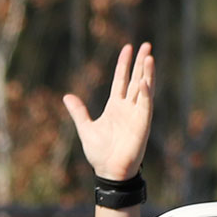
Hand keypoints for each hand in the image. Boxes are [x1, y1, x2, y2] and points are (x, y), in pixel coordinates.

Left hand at [64, 41, 153, 181]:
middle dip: (140, 62)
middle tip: (146, 45)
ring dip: (148, 73)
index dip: (124, 64)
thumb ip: (78, 112)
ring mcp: (137, 114)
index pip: (121, 80)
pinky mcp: (142, 124)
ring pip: (144, 89)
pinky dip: (146, 94)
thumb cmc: (100, 153)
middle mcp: (128, 107)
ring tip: (149, 56)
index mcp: (115, 106)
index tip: (127, 48)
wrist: (109, 171)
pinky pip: (146, 106)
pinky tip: (146, 81)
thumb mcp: (86, 128)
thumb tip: (67, 96)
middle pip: (136, 79)